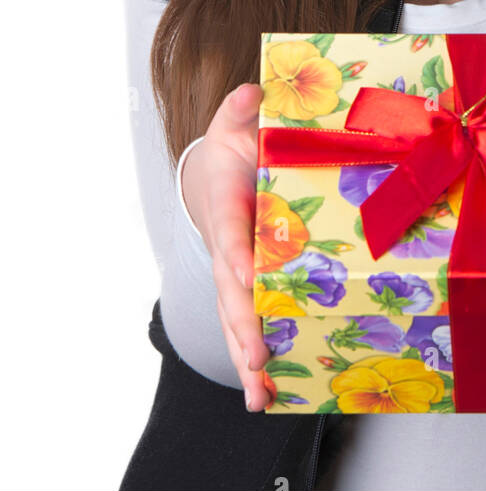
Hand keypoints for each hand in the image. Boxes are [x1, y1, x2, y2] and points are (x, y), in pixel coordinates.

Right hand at [180, 83, 272, 410]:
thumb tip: (250, 93)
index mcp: (229, 207)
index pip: (230, 233)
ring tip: (261, 395)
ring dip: (248, 358)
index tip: (247, 272)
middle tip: (259, 353)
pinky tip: (268, 397)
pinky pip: (248, 330)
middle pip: (232, 292)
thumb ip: (241, 110)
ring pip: (236, 322)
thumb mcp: (237, 122)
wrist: (213, 176)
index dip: (236, 252)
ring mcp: (234, 276)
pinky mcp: (247, 293)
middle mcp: (228, 250)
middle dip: (244, 324)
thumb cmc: (235, 148)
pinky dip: (255, 363)